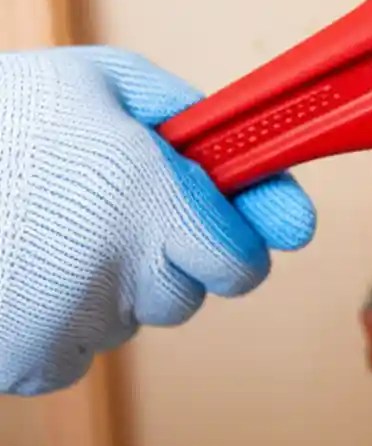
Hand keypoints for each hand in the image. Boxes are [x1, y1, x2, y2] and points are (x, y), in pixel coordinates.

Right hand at [0, 47, 315, 394]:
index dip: (230, 242)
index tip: (209, 226)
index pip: (241, 265)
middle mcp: (118, 270)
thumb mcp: (99, 81)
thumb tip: (270, 188)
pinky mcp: (26, 364)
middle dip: (161, 258)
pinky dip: (54, 323)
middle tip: (97, 213)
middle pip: (184, 295)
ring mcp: (69, 324)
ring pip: (126, 320)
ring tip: (38, 233)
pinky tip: (14, 272)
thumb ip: (193, 124)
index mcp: (146, 197)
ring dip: (102, 287)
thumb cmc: (2, 117)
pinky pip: (73, 353)